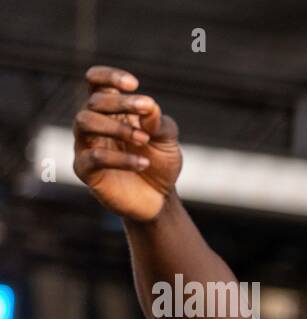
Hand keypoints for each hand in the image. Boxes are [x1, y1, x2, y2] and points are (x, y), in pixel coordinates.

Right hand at [73, 66, 181, 221]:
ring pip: (84, 122)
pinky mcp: (86, 170)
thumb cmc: (160, 162)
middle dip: (122, 103)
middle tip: (146, 111)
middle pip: (94, 101)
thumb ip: (158, 121)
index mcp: (110, 110)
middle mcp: (93, 124)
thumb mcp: (166, 139)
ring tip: (144, 139)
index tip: (134, 84)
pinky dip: (121, 158)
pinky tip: (144, 163)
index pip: (95, 81)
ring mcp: (85, 146)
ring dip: (116, 127)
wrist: (160, 198)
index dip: (109, 76)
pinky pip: (94, 157)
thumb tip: (148, 105)